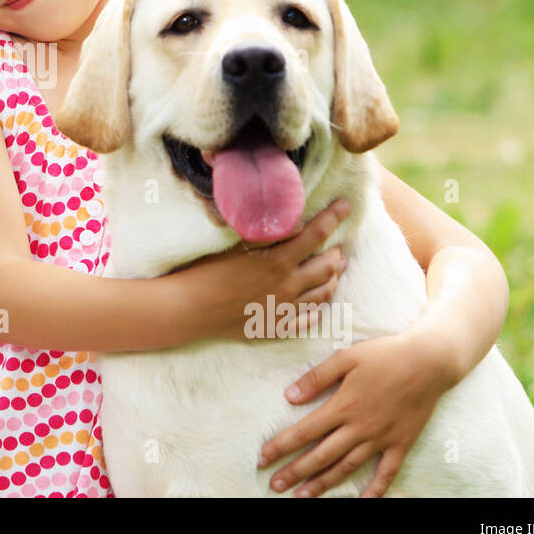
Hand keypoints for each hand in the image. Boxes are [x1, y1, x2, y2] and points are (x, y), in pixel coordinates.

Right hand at [171, 199, 351, 341]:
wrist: (189, 310)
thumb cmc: (206, 272)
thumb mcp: (235, 245)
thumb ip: (269, 234)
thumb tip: (299, 224)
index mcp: (276, 262)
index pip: (316, 235)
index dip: (333, 218)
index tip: (345, 206)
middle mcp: (286, 287)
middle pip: (328, 268)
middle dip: (336, 253)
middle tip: (337, 245)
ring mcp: (284, 311)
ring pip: (324, 294)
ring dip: (333, 278)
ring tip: (335, 269)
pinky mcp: (276, 328)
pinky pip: (309, 319)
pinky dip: (319, 307)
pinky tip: (318, 301)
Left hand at [257, 328, 455, 496]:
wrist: (429, 361)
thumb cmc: (384, 355)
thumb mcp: (346, 357)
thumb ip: (316, 378)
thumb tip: (289, 397)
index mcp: (343, 406)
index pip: (305, 432)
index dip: (281, 446)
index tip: (263, 458)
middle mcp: (360, 427)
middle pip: (321, 456)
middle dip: (295, 472)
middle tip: (275, 485)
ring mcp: (381, 438)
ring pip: (347, 468)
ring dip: (323, 484)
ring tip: (302, 496)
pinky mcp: (401, 443)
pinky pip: (387, 473)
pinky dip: (374, 490)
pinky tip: (361, 502)